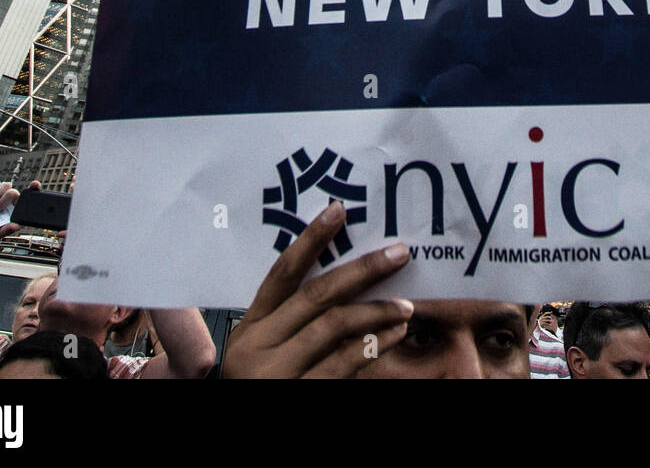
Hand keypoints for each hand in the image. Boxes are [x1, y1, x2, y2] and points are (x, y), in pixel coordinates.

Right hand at [0, 179, 41, 245]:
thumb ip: (8, 230)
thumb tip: (16, 226)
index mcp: (20, 209)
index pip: (31, 196)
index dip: (35, 187)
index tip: (35, 184)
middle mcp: (14, 200)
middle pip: (13, 193)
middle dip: (2, 202)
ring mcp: (5, 195)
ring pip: (6, 186)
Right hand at [223, 201, 412, 377]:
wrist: (243, 436)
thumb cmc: (263, 387)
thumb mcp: (265, 351)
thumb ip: (291, 320)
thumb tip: (348, 279)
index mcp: (250, 328)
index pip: (281, 275)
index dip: (310, 241)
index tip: (338, 212)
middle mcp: (259, 346)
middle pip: (316, 295)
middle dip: (363, 270)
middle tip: (399, 254)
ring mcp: (278, 372)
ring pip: (334, 326)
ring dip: (377, 310)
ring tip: (406, 306)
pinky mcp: (299, 395)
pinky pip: (344, 363)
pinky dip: (374, 345)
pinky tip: (395, 334)